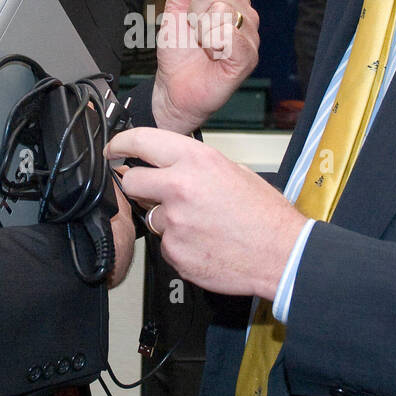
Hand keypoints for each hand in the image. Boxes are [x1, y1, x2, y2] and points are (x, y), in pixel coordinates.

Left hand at [107, 127, 305, 300]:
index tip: (113, 148)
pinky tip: (204, 242)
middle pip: (131, 182)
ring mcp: (174, 222)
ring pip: (150, 216)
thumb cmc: (265, 215)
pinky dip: (179, 244)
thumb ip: (195, 165)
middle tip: (155, 191)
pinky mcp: (174, 252)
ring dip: (167, 219)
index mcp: (196, 161)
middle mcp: (180, 187)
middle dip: (139, 186)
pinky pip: (165, 244)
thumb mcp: (234, 171)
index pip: (141, 141)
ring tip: (200, 224)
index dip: (120, 144)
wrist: (282, 254)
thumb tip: (170, 163)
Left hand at [151, 0, 258, 135]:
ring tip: (203, 44)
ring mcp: (250, 36)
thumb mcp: (174, 10)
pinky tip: (212, 54)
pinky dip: (210, 44)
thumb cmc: (179, 51)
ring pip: (221, 11)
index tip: (190, 12)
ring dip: (201, 30)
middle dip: (194, 11)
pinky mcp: (247, 57)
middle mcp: (247, 14)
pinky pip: (228, 34)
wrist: (174, 87)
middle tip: (196, 32)